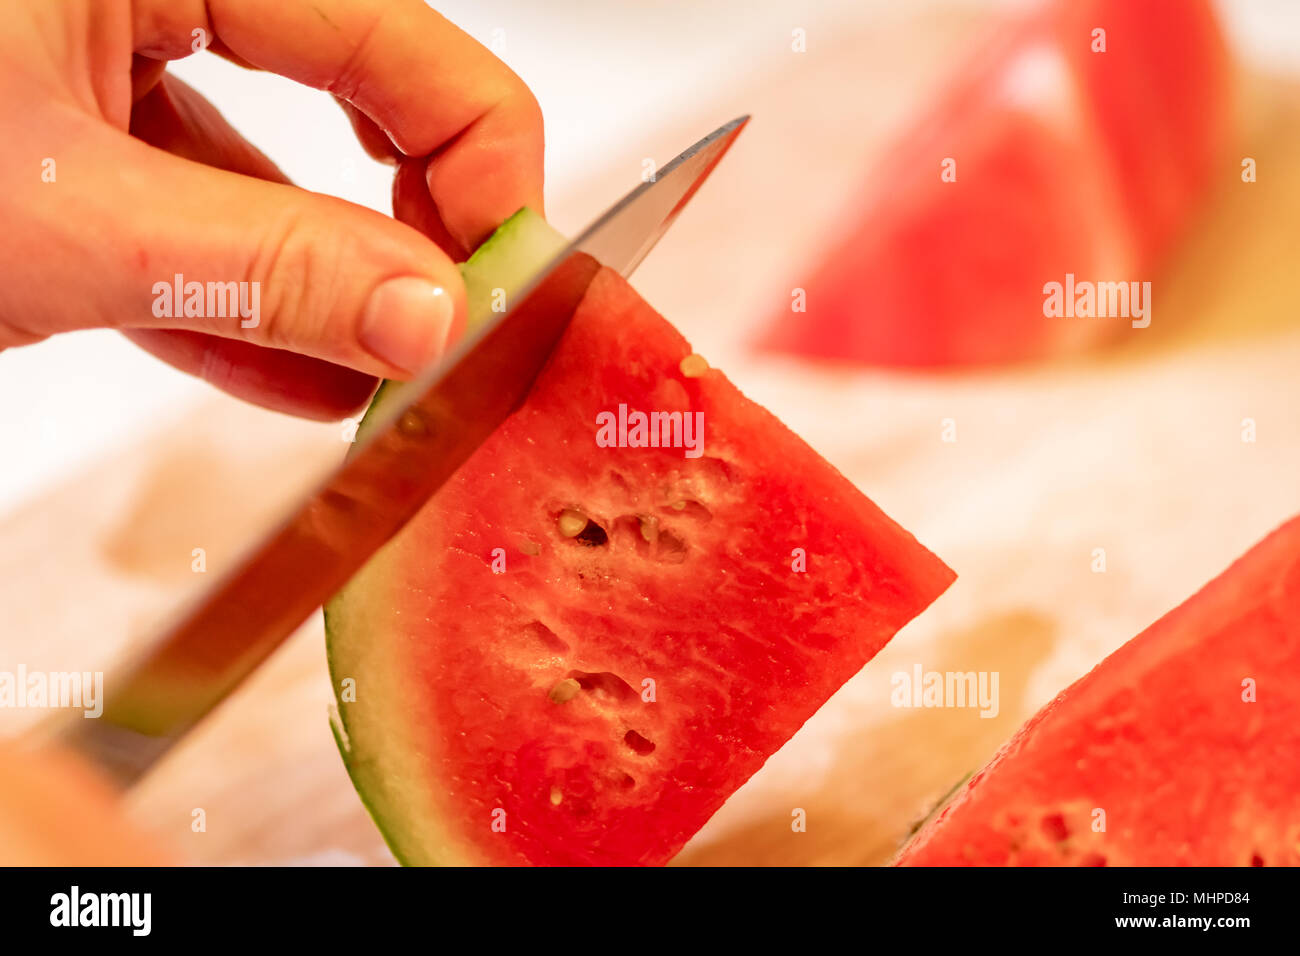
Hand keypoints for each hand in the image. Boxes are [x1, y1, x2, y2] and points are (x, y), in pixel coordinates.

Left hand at [0, 0, 543, 418]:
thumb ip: (263, 266)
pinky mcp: (75, 152)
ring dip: (338, 290)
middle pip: (360, 99)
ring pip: (276, 178)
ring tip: (393, 380)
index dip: (483, 168)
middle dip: (417, 229)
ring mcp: (107, 67)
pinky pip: (194, 229)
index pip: (400, 43)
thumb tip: (427, 315)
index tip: (503, 290)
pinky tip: (308, 383)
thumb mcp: (65, 214)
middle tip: (453, 332)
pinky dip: (249, 310)